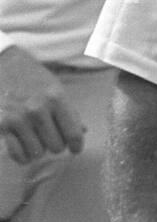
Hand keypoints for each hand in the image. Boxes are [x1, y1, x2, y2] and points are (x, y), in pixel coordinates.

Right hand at [0, 46, 85, 162]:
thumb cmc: (32, 78)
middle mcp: (38, 109)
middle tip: (50, 136)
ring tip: (36, 138)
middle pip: (56, 147)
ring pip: (38, 153)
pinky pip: (18, 154)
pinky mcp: (2, 125)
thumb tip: (83, 132)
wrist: (2, 65)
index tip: (75, 149)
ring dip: (38, 149)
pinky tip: (24, 148)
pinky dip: (23, 156)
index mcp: (56, 98)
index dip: (77, 146)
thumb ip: (69, 111)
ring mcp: (18, 118)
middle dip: (55, 144)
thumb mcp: (55, 88)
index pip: (73, 134)